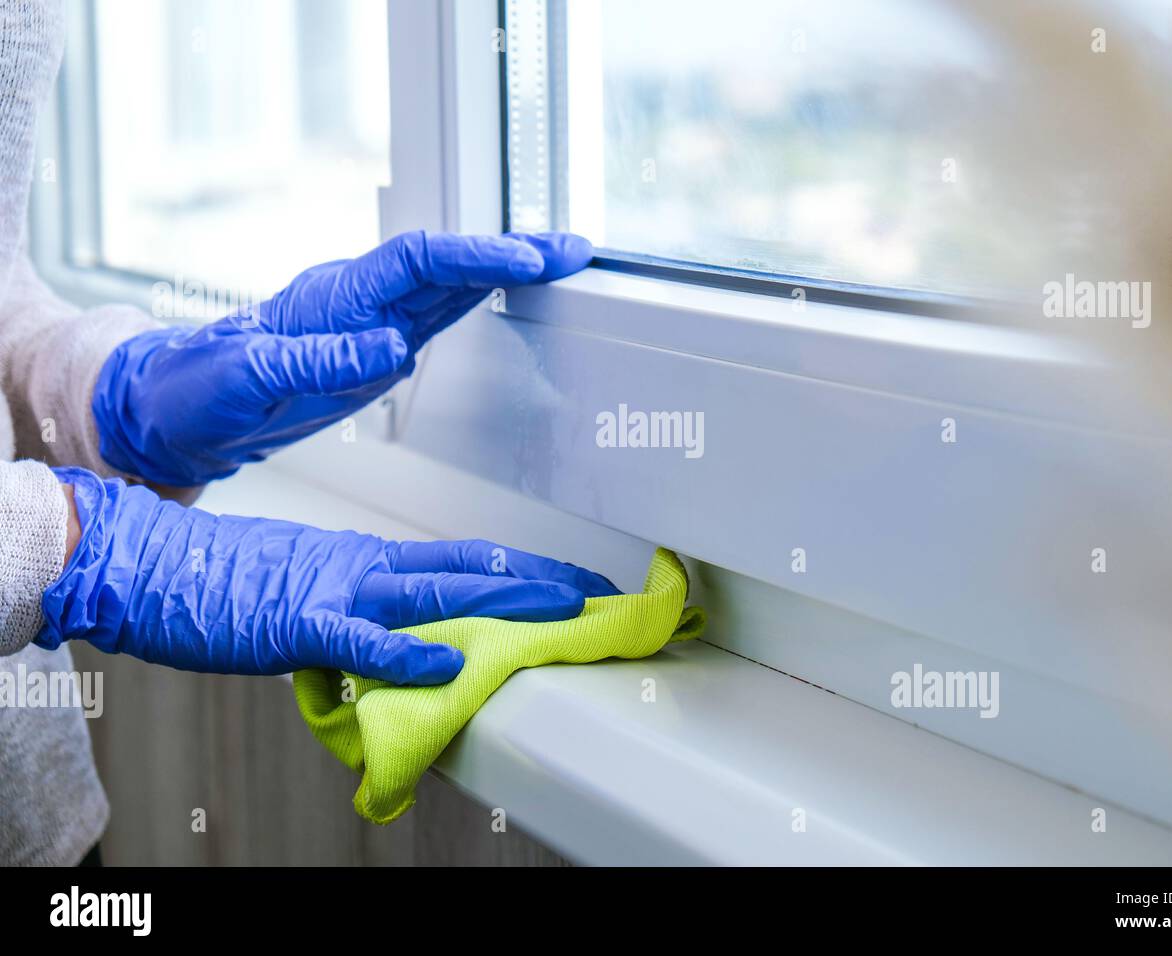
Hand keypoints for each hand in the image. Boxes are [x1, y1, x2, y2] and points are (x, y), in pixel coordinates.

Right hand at [38, 468, 619, 684]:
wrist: (150, 563)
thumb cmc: (220, 580)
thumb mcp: (306, 589)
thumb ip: (356, 610)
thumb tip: (397, 638)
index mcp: (366, 558)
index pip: (461, 559)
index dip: (520, 569)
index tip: (569, 579)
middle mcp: (364, 565)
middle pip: (468, 567)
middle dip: (537, 580)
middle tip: (596, 591)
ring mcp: (335, 589)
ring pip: (435, 591)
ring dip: (503, 600)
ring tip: (560, 609)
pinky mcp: (297, 622)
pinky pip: (362, 640)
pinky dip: (409, 653)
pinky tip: (450, 663)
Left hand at [93, 231, 592, 486]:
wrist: (184, 410)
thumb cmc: (202, 388)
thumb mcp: (251, 379)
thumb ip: (320, 362)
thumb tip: (394, 349)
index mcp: (333, 299)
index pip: (418, 261)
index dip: (476, 257)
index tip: (526, 264)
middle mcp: (361, 302)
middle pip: (449, 262)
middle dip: (513, 253)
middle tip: (574, 249)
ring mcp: (373, 324)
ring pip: (452, 285)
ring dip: (506, 272)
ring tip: (561, 262)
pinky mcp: (378, 350)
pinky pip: (440, 316)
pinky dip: (481, 299)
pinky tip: (510, 294)